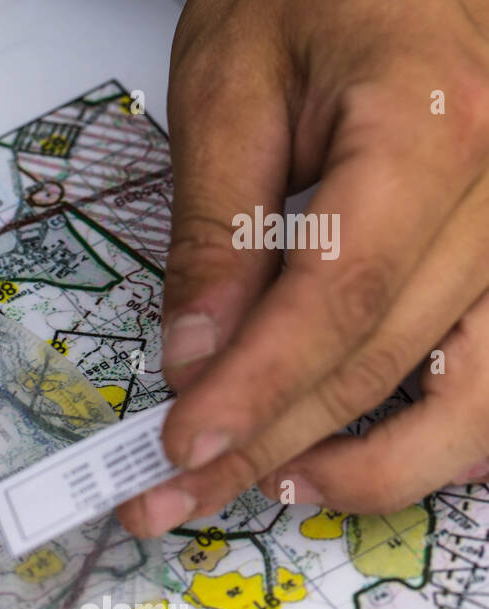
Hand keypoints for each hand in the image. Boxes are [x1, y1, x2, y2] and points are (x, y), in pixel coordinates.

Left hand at [117, 0, 488, 536]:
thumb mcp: (228, 90)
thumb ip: (215, 232)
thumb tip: (194, 360)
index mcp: (433, 127)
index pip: (341, 295)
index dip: (258, 388)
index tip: (181, 449)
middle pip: (386, 355)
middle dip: (270, 443)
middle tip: (172, 495)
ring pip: (472, 393)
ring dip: (365, 465)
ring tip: (264, 487)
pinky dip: (437, 435)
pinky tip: (356, 458)